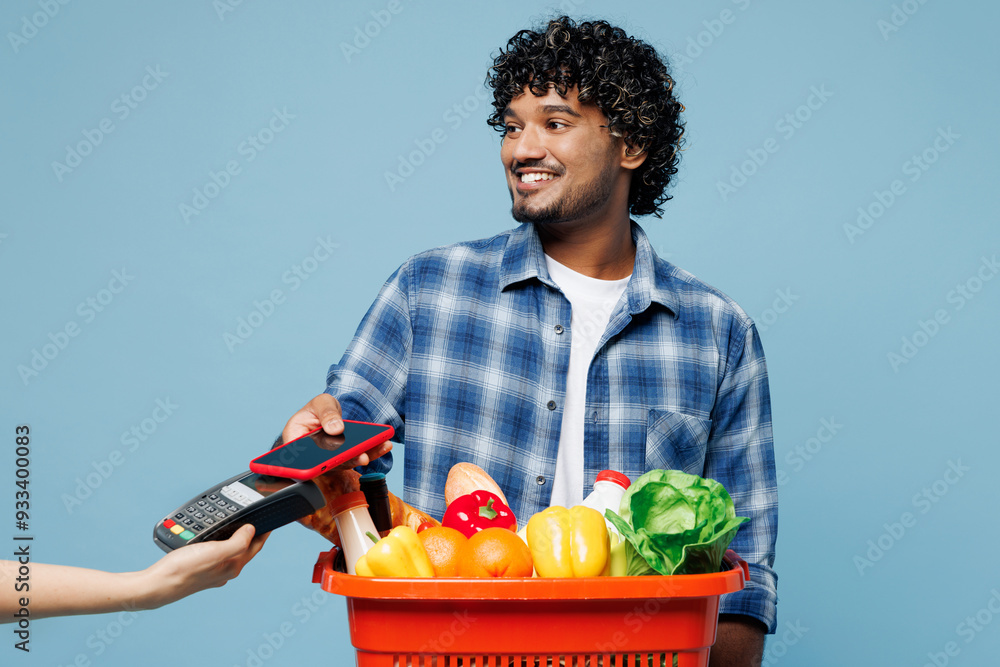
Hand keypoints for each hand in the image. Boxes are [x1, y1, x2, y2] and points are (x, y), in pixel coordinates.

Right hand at [139, 524, 268, 609]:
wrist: (156, 586)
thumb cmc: (184, 570)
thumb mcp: (215, 552)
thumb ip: (237, 542)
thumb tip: (251, 530)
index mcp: (232, 567)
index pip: (255, 546)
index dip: (263, 532)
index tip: (269, 520)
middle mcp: (224, 572)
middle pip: (244, 550)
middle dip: (251, 535)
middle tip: (254, 521)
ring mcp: (212, 573)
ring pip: (230, 553)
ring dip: (234, 539)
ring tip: (236, 527)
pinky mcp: (199, 571)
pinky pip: (215, 554)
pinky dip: (218, 544)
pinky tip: (212, 540)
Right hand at [281, 394, 392, 469]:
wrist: (326, 413)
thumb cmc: (317, 410)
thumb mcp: (320, 403)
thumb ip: (326, 413)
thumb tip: (336, 428)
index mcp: (296, 442)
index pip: (301, 458)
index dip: (313, 464)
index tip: (328, 461)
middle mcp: (311, 457)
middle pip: (327, 464)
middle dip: (346, 461)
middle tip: (362, 456)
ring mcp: (328, 460)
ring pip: (345, 463)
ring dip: (364, 456)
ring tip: (380, 446)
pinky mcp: (343, 460)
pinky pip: (357, 458)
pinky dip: (371, 451)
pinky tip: (384, 444)